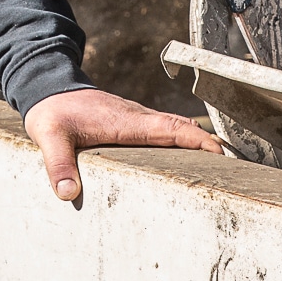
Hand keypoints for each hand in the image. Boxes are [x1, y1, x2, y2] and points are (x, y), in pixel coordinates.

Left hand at [22, 87, 221, 200]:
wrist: (48, 87)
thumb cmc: (51, 111)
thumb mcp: (49, 136)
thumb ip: (58, 164)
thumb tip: (67, 193)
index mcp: (125, 121)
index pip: (169, 129)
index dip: (196, 140)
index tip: (220, 153)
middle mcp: (136, 118)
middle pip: (180, 129)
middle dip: (208, 145)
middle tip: (233, 167)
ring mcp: (135, 119)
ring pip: (173, 129)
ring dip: (196, 143)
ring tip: (218, 167)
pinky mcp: (130, 123)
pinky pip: (163, 131)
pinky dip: (181, 140)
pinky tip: (186, 157)